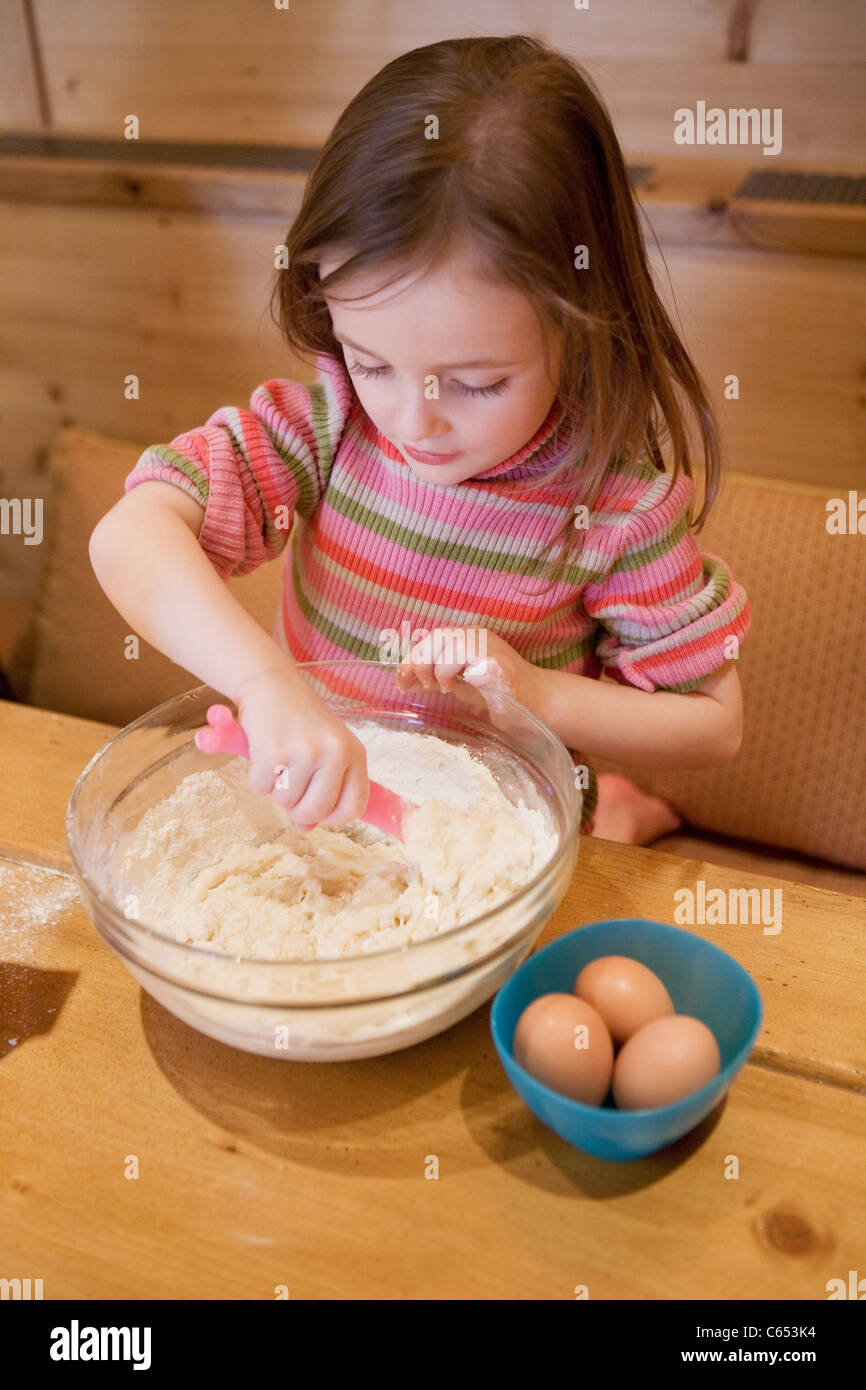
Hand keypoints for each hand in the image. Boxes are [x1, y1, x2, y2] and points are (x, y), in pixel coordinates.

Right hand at [234, 667, 368, 828]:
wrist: (271, 684)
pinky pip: (261, 788)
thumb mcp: (324, 749)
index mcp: (355, 753)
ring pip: (286, 802)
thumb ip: (323, 788)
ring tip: (277, 761)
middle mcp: (335, 753)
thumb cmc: (300, 720)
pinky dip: (257, 779)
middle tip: (289, 789)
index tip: (318, 812)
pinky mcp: (273, 752)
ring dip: (275, 790)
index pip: (354, 807)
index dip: (332, 817)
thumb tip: (307, 827)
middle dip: (297, 809)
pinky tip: (262, 754)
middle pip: (316, 810)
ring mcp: (305, 752)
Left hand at [393, 627, 538, 709]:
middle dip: (422, 663)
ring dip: (439, 670)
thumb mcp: (459, 682)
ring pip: (450, 644)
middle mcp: (478, 636)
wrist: (537, 704)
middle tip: (428, 687)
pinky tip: (465, 687)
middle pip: (437, 637)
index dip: (411, 660)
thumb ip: (434, 675)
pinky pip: (470, 661)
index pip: (430, 640)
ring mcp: (490, 647)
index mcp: (466, 638)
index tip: (402, 684)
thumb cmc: (498, 694)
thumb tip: (403, 677)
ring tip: (447, 688)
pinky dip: (458, 674)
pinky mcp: (499, 664)